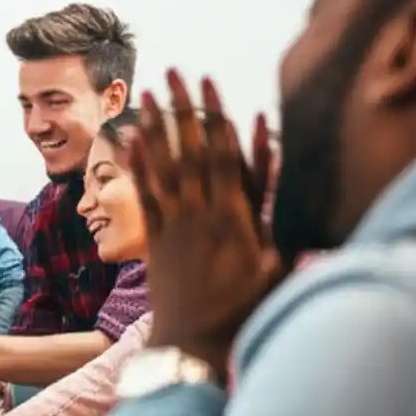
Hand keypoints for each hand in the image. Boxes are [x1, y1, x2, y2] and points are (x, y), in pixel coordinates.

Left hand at [130, 72, 282, 375]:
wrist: (192, 343)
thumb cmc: (241, 310)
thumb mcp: (274, 267)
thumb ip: (277, 223)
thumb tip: (287, 187)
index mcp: (233, 217)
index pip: (222, 155)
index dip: (214, 116)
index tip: (210, 85)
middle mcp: (199, 214)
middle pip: (188, 150)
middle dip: (181, 109)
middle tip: (173, 72)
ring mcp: (172, 225)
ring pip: (160, 167)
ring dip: (153, 128)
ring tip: (145, 95)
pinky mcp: (153, 239)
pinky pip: (143, 195)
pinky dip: (136, 167)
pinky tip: (128, 141)